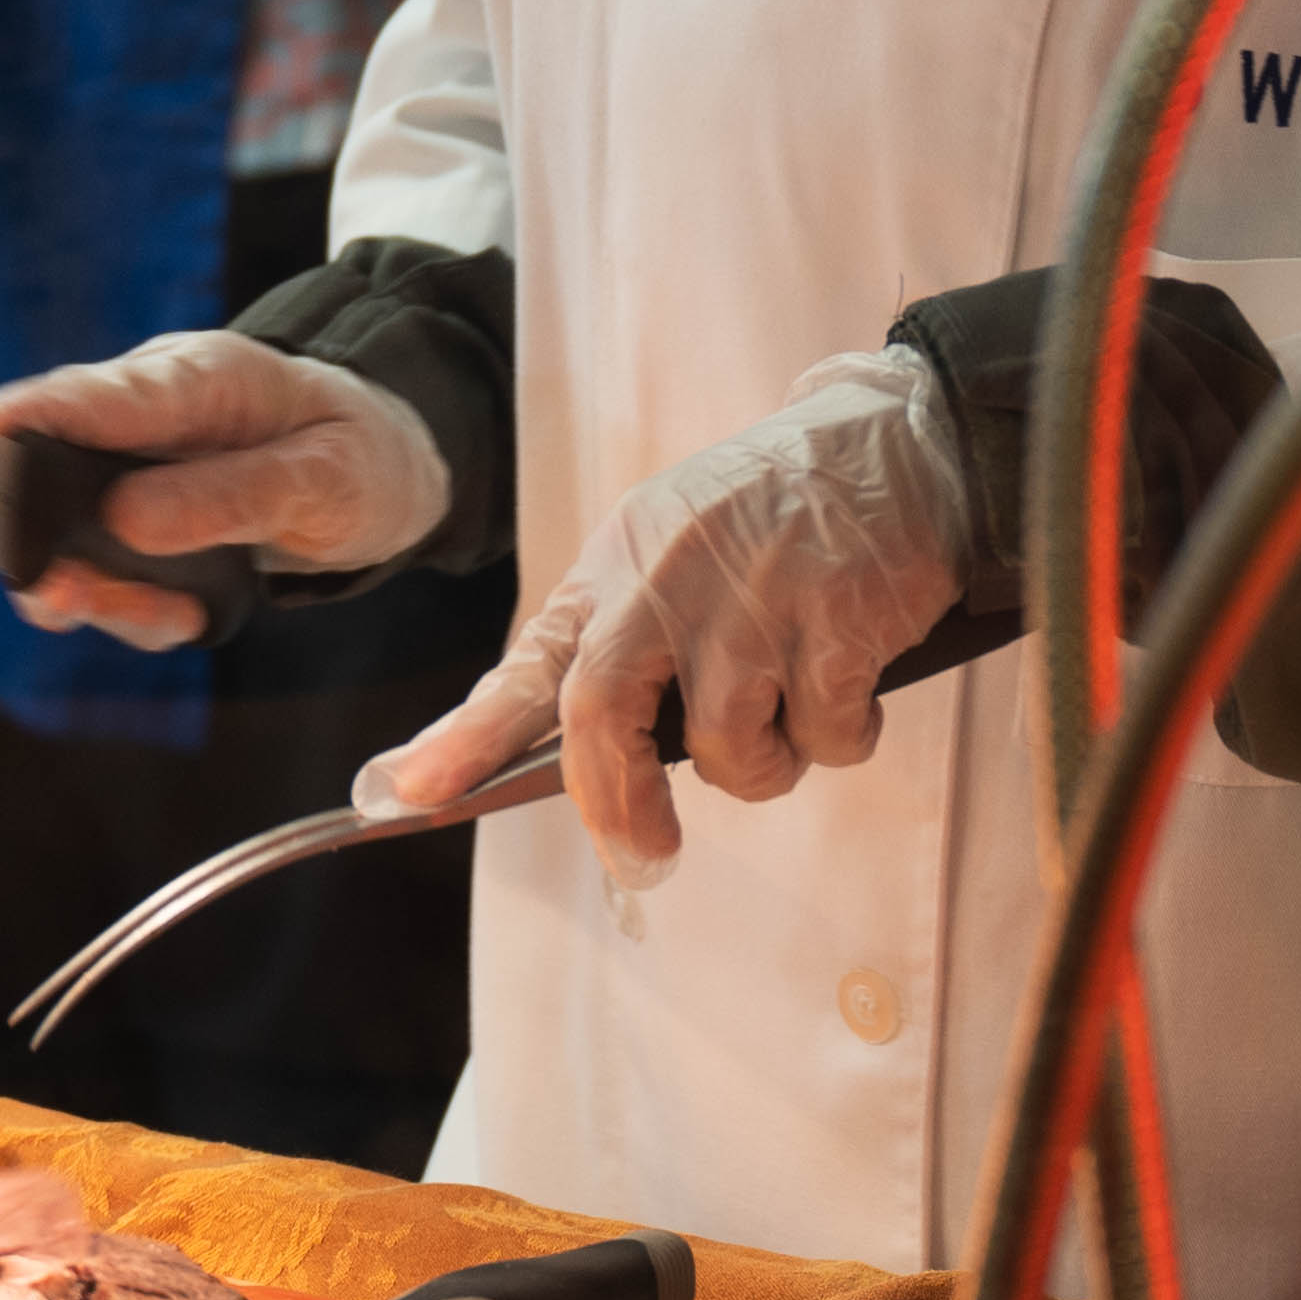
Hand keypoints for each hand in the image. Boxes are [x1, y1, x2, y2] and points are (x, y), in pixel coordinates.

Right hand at [0, 330, 448, 650]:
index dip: (20, 414)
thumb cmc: (353, 451)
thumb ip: (233, 493)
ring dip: (90, 590)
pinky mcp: (140, 526)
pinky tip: (184, 617)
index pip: (93, 395)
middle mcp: (146, 421)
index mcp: (195, 378)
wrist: (384, 468)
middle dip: (29, 529)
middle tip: (44, 586)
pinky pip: (108, 577)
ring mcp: (135, 474)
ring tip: (159, 619)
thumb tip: (125, 520)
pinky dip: (133, 610)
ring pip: (66, 535)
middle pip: (49, 463)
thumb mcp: (324, 474)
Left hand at [355, 349, 968, 890]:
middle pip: (601, 715)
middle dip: (615, 805)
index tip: (404, 792)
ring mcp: (754, 602)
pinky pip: (828, 738)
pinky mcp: (838, 623)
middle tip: (644, 856)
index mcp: (617, 567)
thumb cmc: (770, 515)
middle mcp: (670, 581)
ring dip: (764, 768)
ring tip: (792, 719)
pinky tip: (852, 681)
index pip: (527, 666)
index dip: (462, 740)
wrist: (895, 443)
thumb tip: (553, 756)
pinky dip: (843, 738)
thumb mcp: (664, 549)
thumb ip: (614, 643)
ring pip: (728, 750)